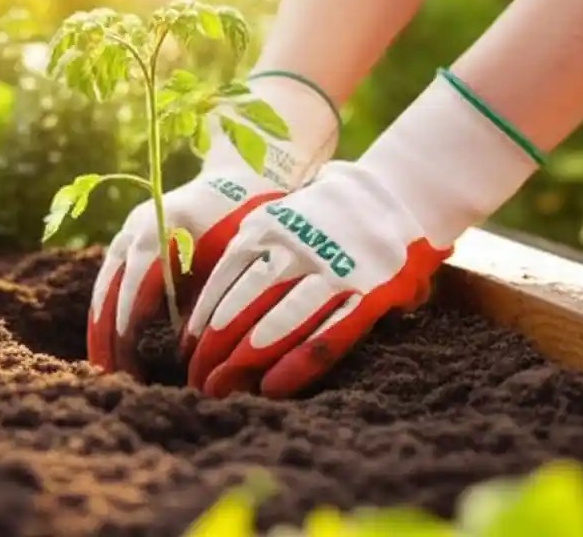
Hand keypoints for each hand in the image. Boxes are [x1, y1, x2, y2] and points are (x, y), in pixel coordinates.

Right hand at [88, 75, 339, 376]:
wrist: (239, 174)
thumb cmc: (245, 217)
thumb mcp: (233, 253)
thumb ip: (210, 292)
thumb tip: (191, 344)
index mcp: (164, 226)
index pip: (138, 281)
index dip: (130, 323)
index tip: (127, 359)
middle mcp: (137, 228)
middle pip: (111, 287)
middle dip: (107, 334)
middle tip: (108, 376)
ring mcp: (128, 233)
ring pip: (104, 286)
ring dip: (100, 328)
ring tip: (102, 368)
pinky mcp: (128, 241)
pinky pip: (109, 282)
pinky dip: (106, 314)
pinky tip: (109, 346)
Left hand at [182, 71, 542, 397]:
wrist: (396, 191)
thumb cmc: (325, 214)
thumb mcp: (279, 216)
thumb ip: (250, 249)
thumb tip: (207, 300)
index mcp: (265, 228)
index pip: (221, 282)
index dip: (200, 322)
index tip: (185, 353)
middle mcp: (294, 248)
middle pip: (242, 306)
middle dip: (214, 350)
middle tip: (197, 382)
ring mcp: (333, 270)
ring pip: (278, 322)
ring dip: (246, 361)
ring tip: (223, 390)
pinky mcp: (368, 292)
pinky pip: (327, 334)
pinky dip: (297, 364)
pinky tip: (272, 387)